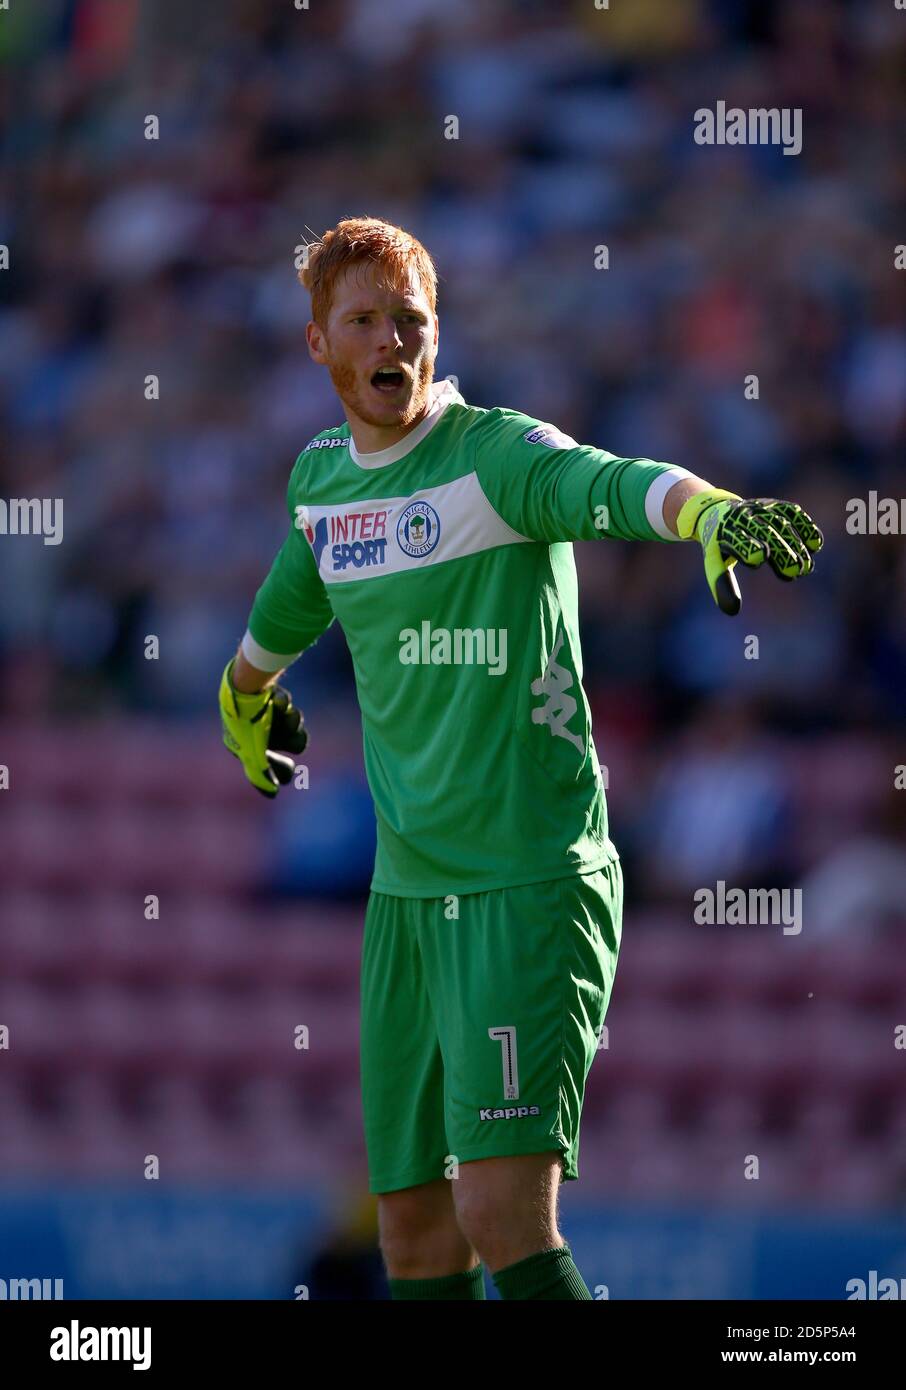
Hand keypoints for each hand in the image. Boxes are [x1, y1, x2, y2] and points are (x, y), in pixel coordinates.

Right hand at [219, 659, 307, 796]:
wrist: (246, 684)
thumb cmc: (248, 723)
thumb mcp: (254, 754)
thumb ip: (261, 775)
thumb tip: (273, 794)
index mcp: (242, 745)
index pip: (266, 765)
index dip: (280, 770)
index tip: (290, 772)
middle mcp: (252, 730)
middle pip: (285, 744)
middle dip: (292, 741)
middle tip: (297, 741)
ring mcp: (262, 713)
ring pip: (290, 725)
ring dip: (292, 722)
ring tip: (288, 714)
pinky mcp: (270, 696)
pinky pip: (286, 707)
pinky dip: (285, 704)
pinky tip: (278, 701)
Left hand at [676, 491, 823, 615]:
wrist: (718, 512)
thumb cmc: (719, 545)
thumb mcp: (715, 563)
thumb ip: (722, 584)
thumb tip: (732, 610)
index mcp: (724, 531)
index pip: (736, 538)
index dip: (748, 546)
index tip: (761, 558)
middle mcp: (742, 516)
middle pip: (764, 532)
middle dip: (781, 550)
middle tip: (795, 571)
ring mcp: (759, 508)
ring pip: (780, 524)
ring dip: (796, 544)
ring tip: (807, 567)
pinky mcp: (774, 505)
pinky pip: (792, 513)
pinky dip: (805, 526)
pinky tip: (816, 544)